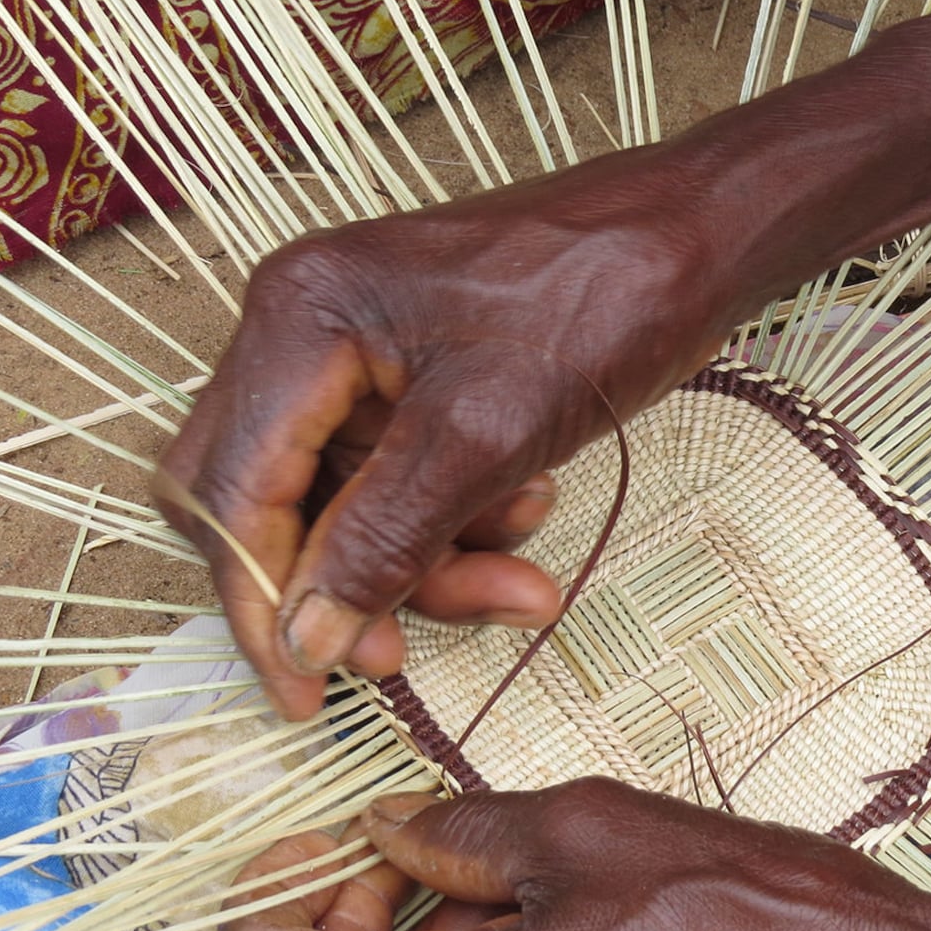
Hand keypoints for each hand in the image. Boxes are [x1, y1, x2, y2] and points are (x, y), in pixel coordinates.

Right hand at [156, 148, 739, 719]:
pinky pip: (404, 480)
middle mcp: (308, 330)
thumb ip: (384, 540)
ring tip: (523, 581)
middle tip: (401, 651)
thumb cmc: (605, 300)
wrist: (699, 239)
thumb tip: (306, 637)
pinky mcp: (416, 376)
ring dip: (427, 559)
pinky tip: (531, 507)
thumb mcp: (488, 434)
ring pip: (350, 506)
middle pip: (276, 503)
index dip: (259, 603)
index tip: (302, 691)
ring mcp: (363, 354)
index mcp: (301, 320)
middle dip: (345, 581)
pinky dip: (458, 521)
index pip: (231, 491)